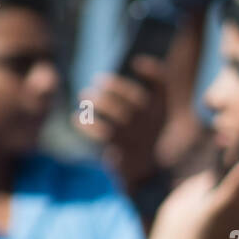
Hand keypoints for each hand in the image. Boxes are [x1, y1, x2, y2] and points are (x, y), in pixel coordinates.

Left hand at [74, 55, 167, 189]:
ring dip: (97, 102)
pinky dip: (86, 124)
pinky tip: (76, 119)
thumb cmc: (144, 139)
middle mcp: (151, 123)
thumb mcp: (151, 117)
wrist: (145, 175)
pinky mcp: (122, 150)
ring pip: (116, 113)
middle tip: (96, 81)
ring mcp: (137, 137)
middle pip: (134, 98)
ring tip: (82, 96)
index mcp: (161, 112)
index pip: (163, 87)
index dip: (153, 72)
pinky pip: (102, 133)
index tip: (135, 62)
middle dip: (113, 86)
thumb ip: (145, 94)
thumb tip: (136, 63)